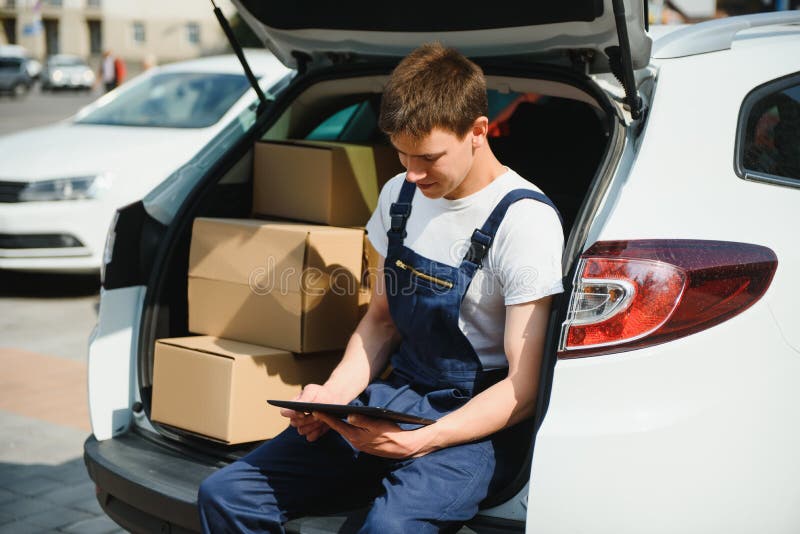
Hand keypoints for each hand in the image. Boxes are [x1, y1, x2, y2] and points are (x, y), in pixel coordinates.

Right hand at [280, 384, 337, 441]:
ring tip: (321, 420)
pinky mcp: (311, 433)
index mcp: (293, 406)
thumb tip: (296, 404)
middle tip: (317, 416)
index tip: (302, 413)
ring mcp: (303, 426)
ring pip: (301, 431)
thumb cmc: (321, 394)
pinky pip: (310, 437)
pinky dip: (316, 432)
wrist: (334, 401)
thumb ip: (304, 397)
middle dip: (306, 420)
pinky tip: (322, 427)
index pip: (284, 412)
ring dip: (312, 426)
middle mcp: (296, 417)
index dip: (291, 414)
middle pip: (294, 423)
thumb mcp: (312, 391)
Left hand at [312, 412, 437, 458]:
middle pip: (339, 428)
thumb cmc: (392, 433)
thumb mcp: (377, 424)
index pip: (337, 424)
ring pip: (346, 432)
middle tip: (317, 411)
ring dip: (337, 424)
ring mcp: (361, 444)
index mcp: (356, 436)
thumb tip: (349, 415)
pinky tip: (346, 422)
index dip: (325, 417)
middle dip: (328, 420)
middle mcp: (355, 441)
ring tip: (328, 415)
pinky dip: (347, 428)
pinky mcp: (366, 445)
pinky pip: (353, 435)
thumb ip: (362, 420)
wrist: (405, 447)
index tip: (314, 411)